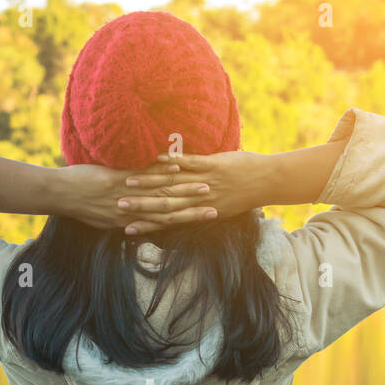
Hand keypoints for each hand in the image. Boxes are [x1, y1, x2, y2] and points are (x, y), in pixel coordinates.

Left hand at [52, 160, 216, 234]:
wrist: (59, 196)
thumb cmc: (80, 205)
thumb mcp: (104, 218)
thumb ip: (122, 218)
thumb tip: (134, 219)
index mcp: (130, 221)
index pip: (166, 222)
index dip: (189, 219)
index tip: (210, 216)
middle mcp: (131, 212)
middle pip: (169, 209)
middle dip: (194, 207)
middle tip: (217, 204)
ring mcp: (125, 195)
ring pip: (160, 193)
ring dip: (184, 188)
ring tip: (207, 184)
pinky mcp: (116, 179)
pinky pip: (142, 174)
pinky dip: (160, 170)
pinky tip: (177, 165)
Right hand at [123, 151, 274, 222]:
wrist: (268, 182)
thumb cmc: (245, 194)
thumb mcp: (221, 207)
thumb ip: (201, 208)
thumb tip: (184, 210)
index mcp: (200, 212)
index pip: (167, 220)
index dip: (145, 224)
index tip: (125, 226)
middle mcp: (200, 200)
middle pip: (164, 204)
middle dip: (139, 204)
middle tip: (116, 206)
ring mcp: (207, 182)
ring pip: (173, 184)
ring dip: (149, 182)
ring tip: (126, 182)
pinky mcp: (214, 166)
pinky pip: (190, 163)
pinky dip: (172, 161)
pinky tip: (155, 158)